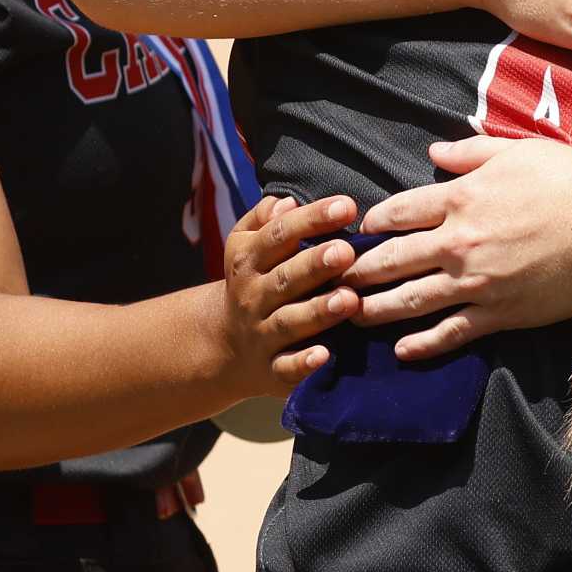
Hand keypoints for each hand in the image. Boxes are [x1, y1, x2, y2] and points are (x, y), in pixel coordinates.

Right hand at [214, 194, 359, 396]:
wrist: (222, 345)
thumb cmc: (252, 282)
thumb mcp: (244, 246)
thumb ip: (263, 220)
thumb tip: (285, 201)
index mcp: (249, 261)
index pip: (279, 234)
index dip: (312, 219)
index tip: (346, 206)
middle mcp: (254, 297)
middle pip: (285, 278)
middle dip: (315, 264)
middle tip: (346, 251)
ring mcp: (262, 334)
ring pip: (290, 321)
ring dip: (318, 311)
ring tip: (349, 298)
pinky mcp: (272, 370)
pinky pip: (287, 368)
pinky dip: (303, 364)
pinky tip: (324, 355)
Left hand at [344, 137, 571, 360]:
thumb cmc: (568, 179)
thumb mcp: (515, 151)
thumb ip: (469, 154)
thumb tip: (433, 152)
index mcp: (459, 199)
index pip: (398, 213)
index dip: (371, 224)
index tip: (356, 233)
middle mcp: (457, 242)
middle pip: (391, 260)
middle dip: (358, 271)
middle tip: (334, 281)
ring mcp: (475, 282)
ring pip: (410, 300)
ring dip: (376, 309)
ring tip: (352, 316)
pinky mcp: (499, 313)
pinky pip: (451, 333)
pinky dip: (423, 344)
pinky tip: (403, 350)